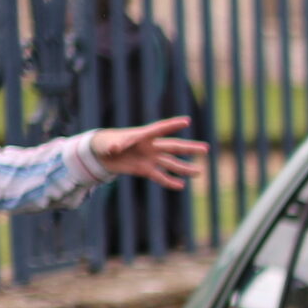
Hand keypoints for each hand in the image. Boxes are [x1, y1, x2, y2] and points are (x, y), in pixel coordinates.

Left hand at [93, 117, 207, 189]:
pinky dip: (169, 181)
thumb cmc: (105, 143)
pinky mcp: (145, 170)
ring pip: (170, 163)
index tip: (186, 121)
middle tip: (206, 149)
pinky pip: (159, 176)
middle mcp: (150, 146)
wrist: (101, 154)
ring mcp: (149, 158)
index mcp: (143, 135)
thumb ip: (114, 144)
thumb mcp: (107, 142)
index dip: (172, 125)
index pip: (160, 129)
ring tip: (199, 172)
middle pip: (173, 146)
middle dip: (189, 148)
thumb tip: (115, 148)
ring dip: (184, 168)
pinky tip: (181, 186)